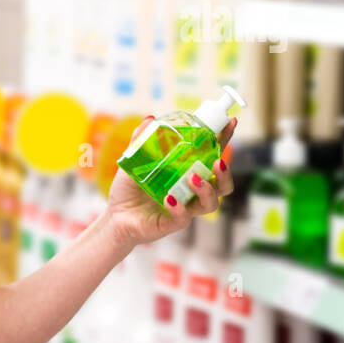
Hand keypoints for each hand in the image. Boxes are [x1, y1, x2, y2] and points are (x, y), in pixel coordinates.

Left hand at [106, 114, 237, 248]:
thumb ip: (141, 140)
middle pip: (222, 184)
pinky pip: (184, 218)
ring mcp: (186, 208)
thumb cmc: (129, 189)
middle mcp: (192, 191)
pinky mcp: (173, 223)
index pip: (212, 155)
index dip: (224, 140)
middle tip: (218, 162)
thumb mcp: (133, 161)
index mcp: (188, 172)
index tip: (230, 122)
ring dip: (207, 190)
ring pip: (211, 203)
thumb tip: (150, 118)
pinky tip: (169, 199)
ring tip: (193, 178)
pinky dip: (180, 208)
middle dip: (225, 173)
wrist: (113, 216)